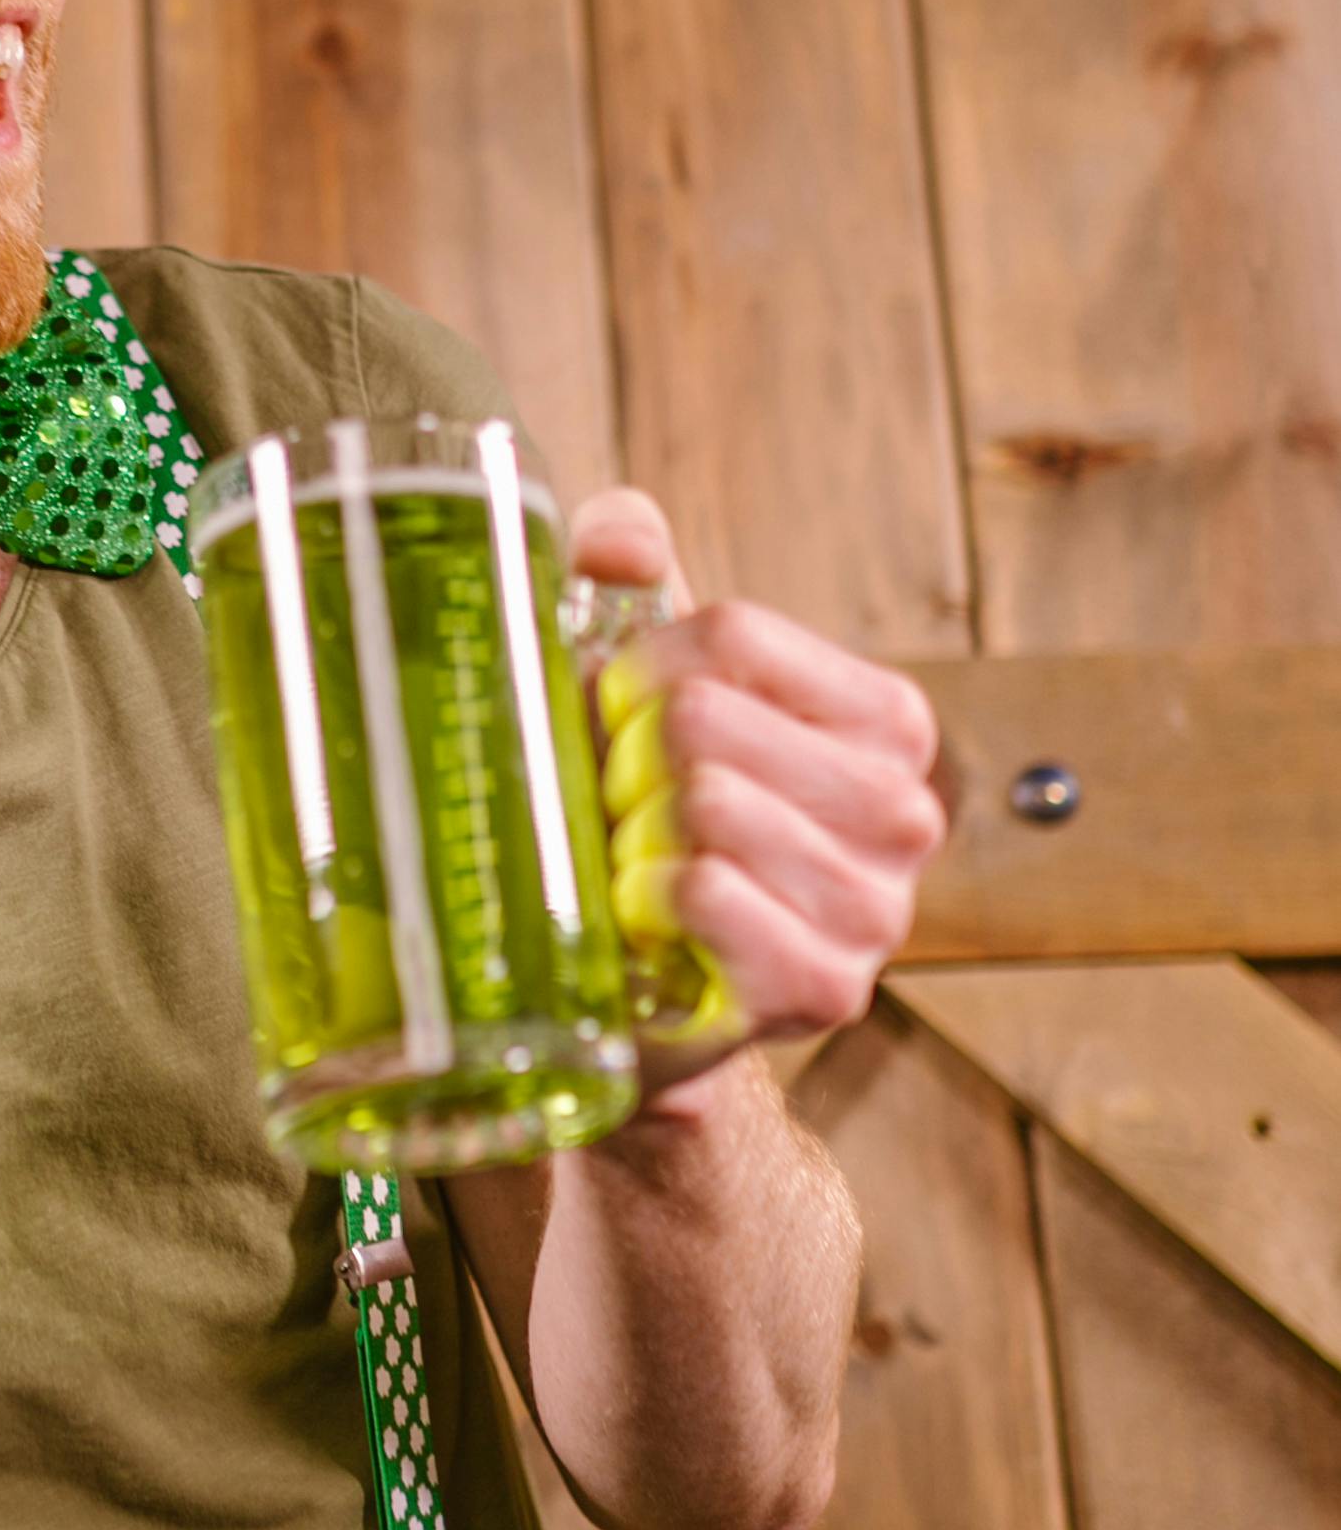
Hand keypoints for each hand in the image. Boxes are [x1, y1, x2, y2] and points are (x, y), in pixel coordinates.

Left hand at [568, 490, 944, 1055]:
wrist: (646, 999)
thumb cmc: (649, 825)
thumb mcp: (644, 692)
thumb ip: (628, 584)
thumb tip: (623, 530)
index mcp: (886, 719)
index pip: (730, 634)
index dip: (637, 670)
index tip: (622, 719)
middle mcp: (907, 809)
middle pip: (703, 718)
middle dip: (629, 763)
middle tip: (629, 815)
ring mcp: (877, 907)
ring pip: (703, 805)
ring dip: (632, 837)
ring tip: (641, 869)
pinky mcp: (827, 988)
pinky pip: (702, 892)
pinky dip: (645, 902)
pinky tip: (652, 928)